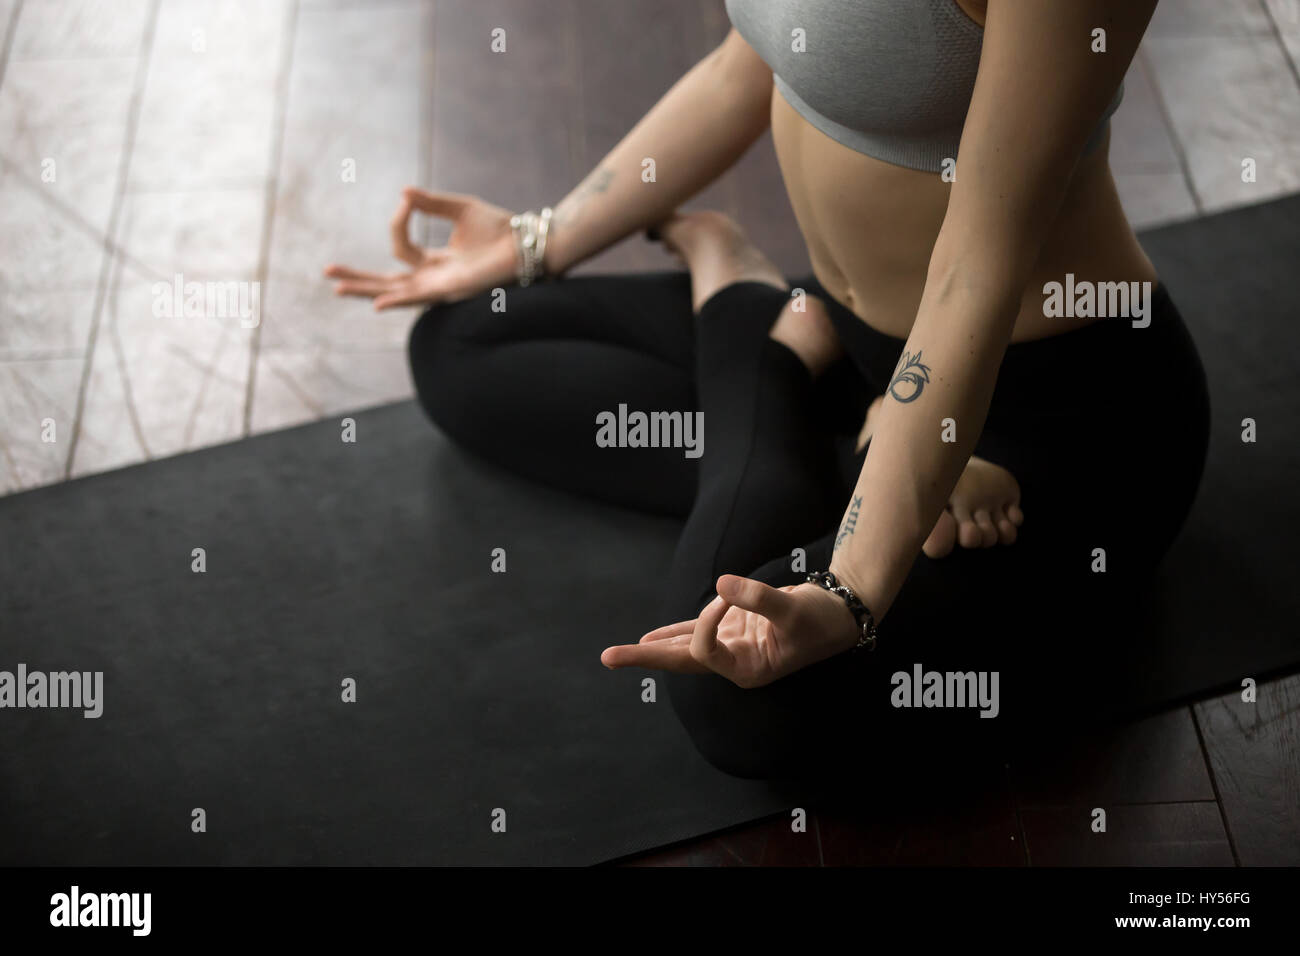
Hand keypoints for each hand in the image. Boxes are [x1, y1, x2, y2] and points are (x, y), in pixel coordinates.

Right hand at [323, 187, 517, 309]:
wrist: (528, 242)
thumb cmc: (501, 229)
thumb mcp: (460, 209)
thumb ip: (431, 203)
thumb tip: (404, 192)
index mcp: (436, 262)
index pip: (401, 247)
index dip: (399, 220)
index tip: (407, 199)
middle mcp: (435, 279)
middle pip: (387, 282)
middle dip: (357, 278)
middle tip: (327, 274)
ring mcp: (442, 288)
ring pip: (396, 293)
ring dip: (366, 290)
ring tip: (338, 289)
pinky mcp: (453, 290)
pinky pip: (420, 297)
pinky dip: (398, 300)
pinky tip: (378, 303)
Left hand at [601, 574, 860, 688]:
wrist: (839, 615)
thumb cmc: (820, 619)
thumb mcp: (792, 610)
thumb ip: (758, 598)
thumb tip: (722, 583)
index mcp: (746, 669)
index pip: (704, 649)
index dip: (706, 619)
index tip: (725, 592)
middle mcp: (734, 663)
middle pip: (681, 662)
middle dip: (645, 658)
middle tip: (607, 657)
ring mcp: (732, 647)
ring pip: (685, 649)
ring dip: (654, 648)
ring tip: (619, 654)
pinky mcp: (734, 631)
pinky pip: (697, 634)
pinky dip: (675, 633)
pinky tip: (651, 638)